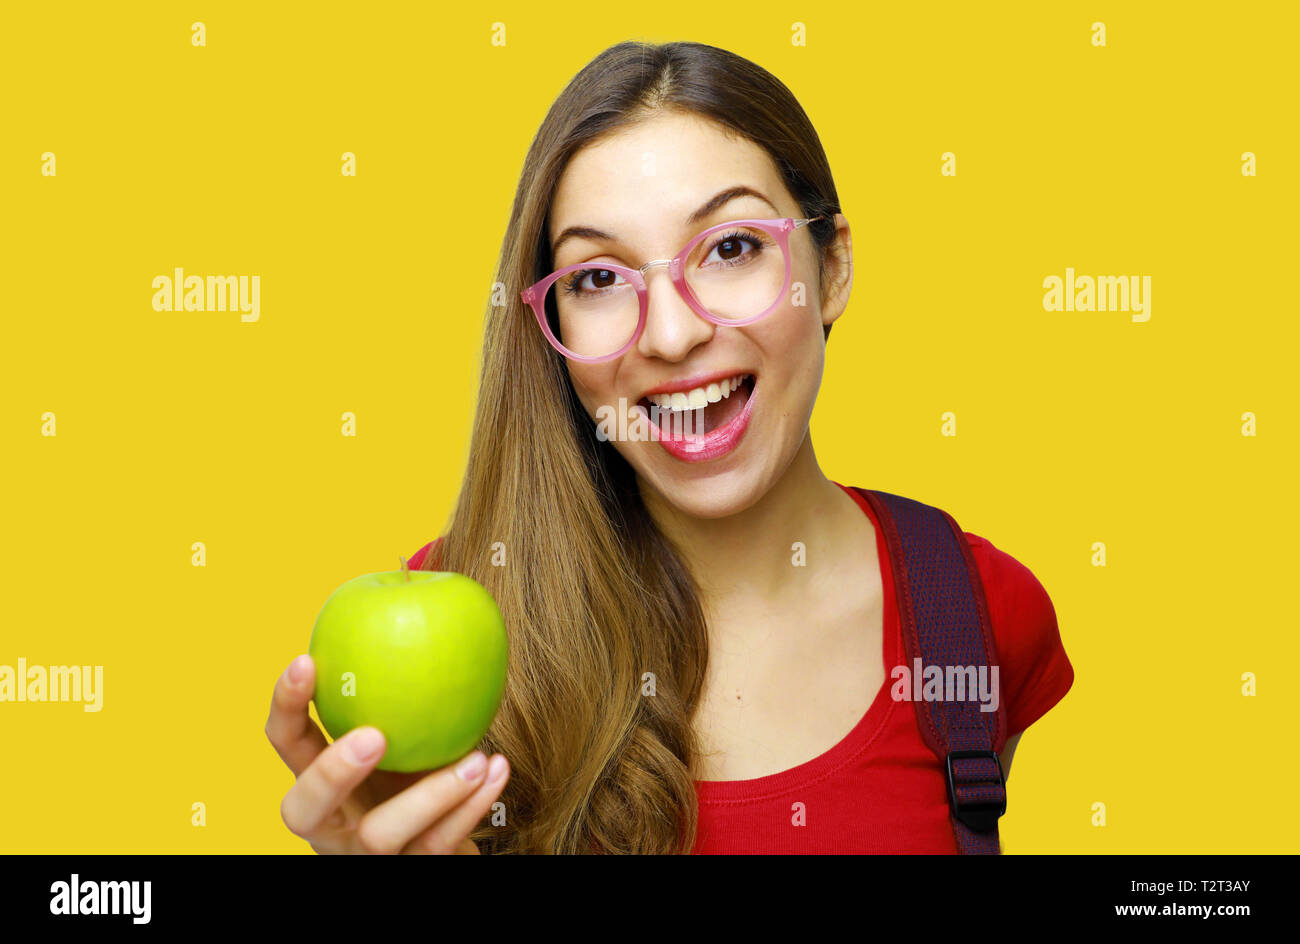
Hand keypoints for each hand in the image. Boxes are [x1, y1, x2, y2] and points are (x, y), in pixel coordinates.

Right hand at [266, 654, 508, 853]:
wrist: (448, 835)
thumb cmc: (420, 762)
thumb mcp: (405, 727)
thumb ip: (399, 680)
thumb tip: (417, 579)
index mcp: (315, 777)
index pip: (284, 741)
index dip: (287, 703)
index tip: (307, 659)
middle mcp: (329, 822)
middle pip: (303, 806)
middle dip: (332, 772)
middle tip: (374, 736)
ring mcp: (364, 854)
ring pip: (381, 835)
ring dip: (431, 793)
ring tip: (476, 757)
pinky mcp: (410, 870)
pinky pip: (438, 844)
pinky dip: (471, 805)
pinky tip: (498, 769)